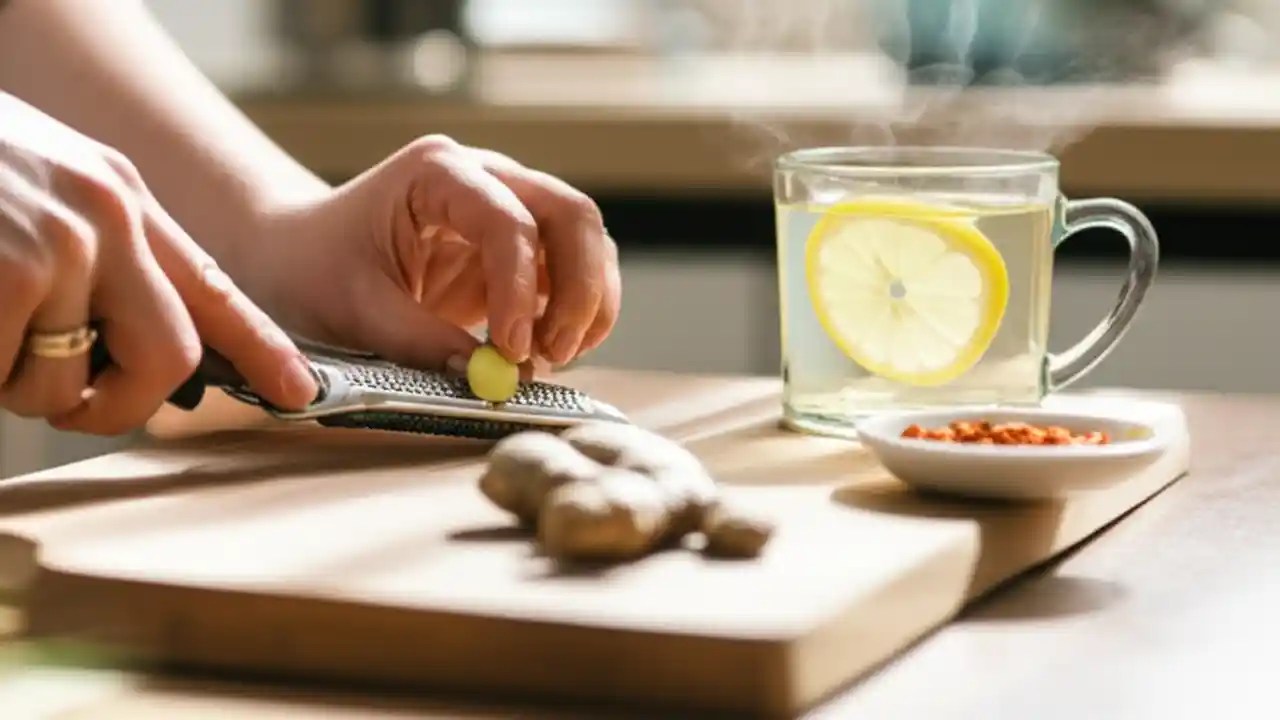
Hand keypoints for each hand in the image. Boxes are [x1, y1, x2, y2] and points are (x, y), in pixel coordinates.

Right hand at [0, 92, 316, 433]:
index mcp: (120, 197)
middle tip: (75, 402)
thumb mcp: (45, 191)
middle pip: (170, 358)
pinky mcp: (11, 275)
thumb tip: (146, 347)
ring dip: (17, 385)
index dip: (263, 347)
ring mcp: (61, 244)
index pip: (214, 285)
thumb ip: (103, 256)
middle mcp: (107, 216)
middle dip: (121, 403)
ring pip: (69, 385)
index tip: (302, 391)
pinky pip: (8, 377)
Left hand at [238, 135, 620, 372]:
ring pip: (587, 241)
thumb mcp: (352, 311)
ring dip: (586, 304)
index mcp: (435, 173)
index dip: (518, 287)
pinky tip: (547, 353)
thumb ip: (419, 342)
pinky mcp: (518, 252)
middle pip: (571, 214)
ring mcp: (508, 209)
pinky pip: (573, 274)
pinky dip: (576, 315)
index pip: (506, 220)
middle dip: (578, 289)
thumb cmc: (310, 269)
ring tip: (550, 359)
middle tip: (553, 354)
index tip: (511, 350)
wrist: (297, 256)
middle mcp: (484, 177)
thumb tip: (487, 380)